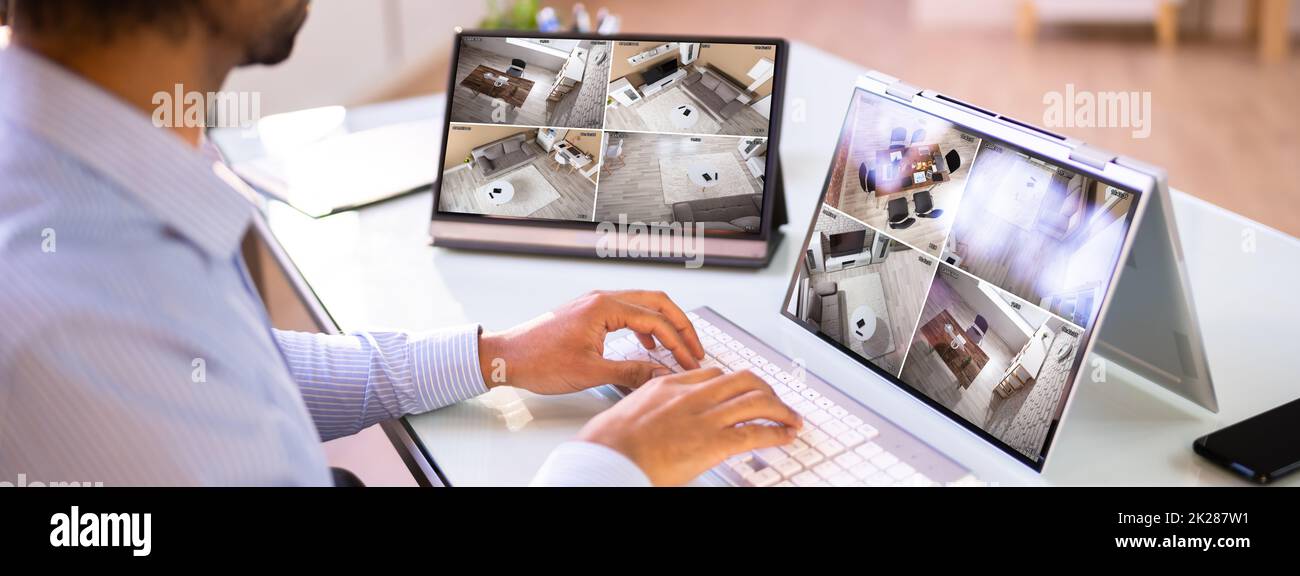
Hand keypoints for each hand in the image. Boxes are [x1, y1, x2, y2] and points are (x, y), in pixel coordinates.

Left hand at [478, 290, 704, 394]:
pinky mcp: (588, 314)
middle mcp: (601, 299)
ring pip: (643, 306)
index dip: (678, 342)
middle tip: (696, 348)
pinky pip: (627, 313)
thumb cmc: (538, 361)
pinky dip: (645, 327)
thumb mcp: (590, 372)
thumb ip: (631, 372)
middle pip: (656, 303)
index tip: (690, 362)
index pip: (656, 320)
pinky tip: (648, 346)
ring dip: (663, 325)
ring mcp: (595, 304)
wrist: (506, 356)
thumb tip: (661, 375)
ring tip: (678, 348)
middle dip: (680, 325)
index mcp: (604, 307)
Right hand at [577, 368, 802, 485]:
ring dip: (780, 410)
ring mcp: (703, 417)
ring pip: (756, 400)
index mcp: (666, 387)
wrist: (604, 462)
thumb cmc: (606, 447)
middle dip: (764, 390)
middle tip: (774, 403)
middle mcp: (689, 396)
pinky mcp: (713, 443)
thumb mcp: (624, 416)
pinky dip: (777, 433)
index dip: (733, 384)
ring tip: (790, 419)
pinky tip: (785, 437)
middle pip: (741, 379)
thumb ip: (645, 413)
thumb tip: (648, 426)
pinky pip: (756, 432)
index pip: (711, 374)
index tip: (741, 393)